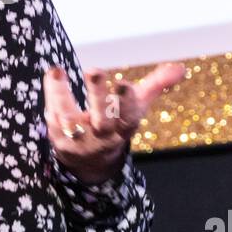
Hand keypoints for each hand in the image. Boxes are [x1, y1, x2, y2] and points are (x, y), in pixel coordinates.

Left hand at [43, 60, 188, 183]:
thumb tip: (180, 68)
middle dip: (98, 96)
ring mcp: (79, 138)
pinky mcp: (58, 136)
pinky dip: (51, 96)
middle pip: (102, 119)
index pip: (129, 116)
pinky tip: (54, 73)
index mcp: (125, 127)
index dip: (127, 101)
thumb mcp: (138, 105)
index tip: (123, 83)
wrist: (91, 162)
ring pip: (71, 120)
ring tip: (58, 71)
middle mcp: (103, 135)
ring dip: (63, 96)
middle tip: (94, 70)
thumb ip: (157, 85)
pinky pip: (53, 117)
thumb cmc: (117, 123)